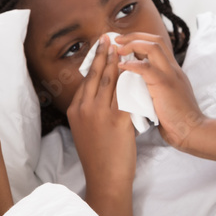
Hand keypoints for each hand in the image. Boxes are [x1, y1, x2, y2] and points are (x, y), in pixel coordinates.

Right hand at [68, 36, 136, 189]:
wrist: (105, 179)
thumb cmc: (99, 158)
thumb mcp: (85, 131)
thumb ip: (89, 111)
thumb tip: (96, 94)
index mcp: (76, 110)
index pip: (87, 79)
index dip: (96, 60)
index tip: (102, 46)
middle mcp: (86, 109)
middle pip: (97, 75)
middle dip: (105, 53)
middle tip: (111, 36)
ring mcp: (101, 115)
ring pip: (112, 81)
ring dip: (119, 61)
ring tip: (124, 46)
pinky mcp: (118, 122)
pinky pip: (127, 94)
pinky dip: (133, 80)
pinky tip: (139, 69)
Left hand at [114, 32, 204, 151]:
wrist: (191, 131)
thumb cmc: (175, 118)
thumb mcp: (162, 96)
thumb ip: (151, 86)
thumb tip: (132, 82)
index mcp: (171, 70)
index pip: (157, 45)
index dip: (139, 40)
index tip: (122, 43)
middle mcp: (172, 68)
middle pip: (155, 39)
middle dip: (134, 36)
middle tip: (117, 40)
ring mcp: (170, 75)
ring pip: (153, 47)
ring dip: (133, 44)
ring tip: (118, 49)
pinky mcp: (165, 86)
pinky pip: (147, 68)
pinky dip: (132, 65)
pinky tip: (121, 66)